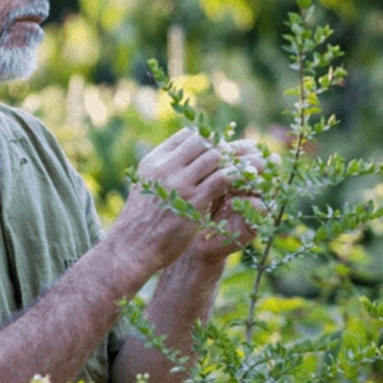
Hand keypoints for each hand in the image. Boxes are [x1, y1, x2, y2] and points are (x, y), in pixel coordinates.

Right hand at [112, 128, 238, 272]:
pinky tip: (248, 179)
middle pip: (204, 141)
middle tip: (243, 153)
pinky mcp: (193, 201)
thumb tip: (186, 160)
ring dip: (236, 158)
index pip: (187, 135)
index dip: (209, 138)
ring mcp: (180, 183)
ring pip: (216, 156)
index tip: (223, 148)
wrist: (132, 247)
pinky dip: (237, 175)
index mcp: (154, 160)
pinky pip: (222, 179)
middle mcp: (166, 166)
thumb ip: (164, 171)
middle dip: (226, 146)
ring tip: (250, 165)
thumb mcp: (147, 186)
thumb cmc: (141, 221)